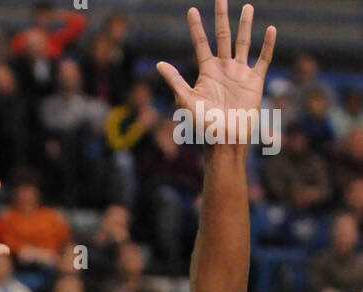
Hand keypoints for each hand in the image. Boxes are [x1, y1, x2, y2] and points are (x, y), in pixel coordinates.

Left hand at [156, 1, 275, 140]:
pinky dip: (268, 45)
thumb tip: (159, 64)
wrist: (225, 140)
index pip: (201, 43)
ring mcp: (240, 74)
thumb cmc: (204, 126)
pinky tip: (271, 30)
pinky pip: (263, 59)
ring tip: (247, 7)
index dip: (196, 27)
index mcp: (207, 72)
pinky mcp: (254, 82)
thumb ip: (175, 81)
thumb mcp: (187, 102)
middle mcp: (223, 69)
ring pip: (243, 42)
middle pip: (223, 36)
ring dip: (245, 25)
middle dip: (221, 17)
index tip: (191, 10)